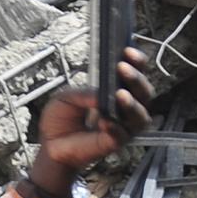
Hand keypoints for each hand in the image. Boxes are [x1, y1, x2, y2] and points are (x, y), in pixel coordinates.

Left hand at [30, 45, 153, 184]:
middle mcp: (127, 109)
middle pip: (145, 93)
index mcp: (118, 92)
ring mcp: (124, 127)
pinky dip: (116, 127)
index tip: (127, 51)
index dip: (136, 62)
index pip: (136, 75)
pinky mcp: (115, 143)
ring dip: (133, 104)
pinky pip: (122, 135)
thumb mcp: (66, 98)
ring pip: (141, 116)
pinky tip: (104, 121)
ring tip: (120, 94)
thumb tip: (100, 95)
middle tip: (123, 68)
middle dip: (136, 79)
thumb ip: (83, 93)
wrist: (51, 146)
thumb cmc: (61, 120)